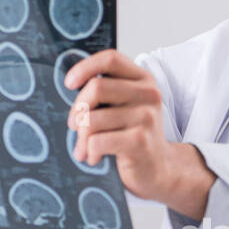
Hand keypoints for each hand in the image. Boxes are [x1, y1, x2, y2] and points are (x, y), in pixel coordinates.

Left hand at [64, 49, 214, 218]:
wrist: (159, 169)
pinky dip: (89, 152)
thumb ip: (107, 91)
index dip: (85, 67)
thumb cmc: (134, 135)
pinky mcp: (139, 141)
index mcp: (143, 80)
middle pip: (97, 87)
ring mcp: (146, 117)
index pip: (111, 59)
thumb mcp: (126, 106)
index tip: (69, 83)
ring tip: (84, 148)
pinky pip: (97, 141)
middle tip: (74, 125)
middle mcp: (148, 94)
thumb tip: (71, 85)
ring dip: (81, 137)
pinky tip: (95, 158)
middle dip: (78, 109)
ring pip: (92, 119)